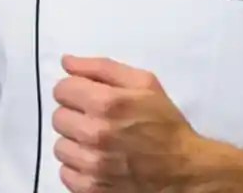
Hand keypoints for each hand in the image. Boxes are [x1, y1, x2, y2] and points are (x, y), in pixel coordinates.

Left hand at [52, 56, 242, 192]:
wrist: (184, 169)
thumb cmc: (165, 123)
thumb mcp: (143, 83)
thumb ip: (102, 68)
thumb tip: (67, 62)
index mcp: (106, 103)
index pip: (62, 89)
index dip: (75, 91)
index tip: (88, 98)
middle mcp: (95, 133)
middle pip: (58, 117)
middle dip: (75, 116)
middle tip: (96, 121)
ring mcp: (92, 165)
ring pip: (60, 147)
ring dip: (75, 143)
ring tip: (98, 143)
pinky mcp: (91, 188)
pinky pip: (65, 173)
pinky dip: (78, 168)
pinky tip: (97, 162)